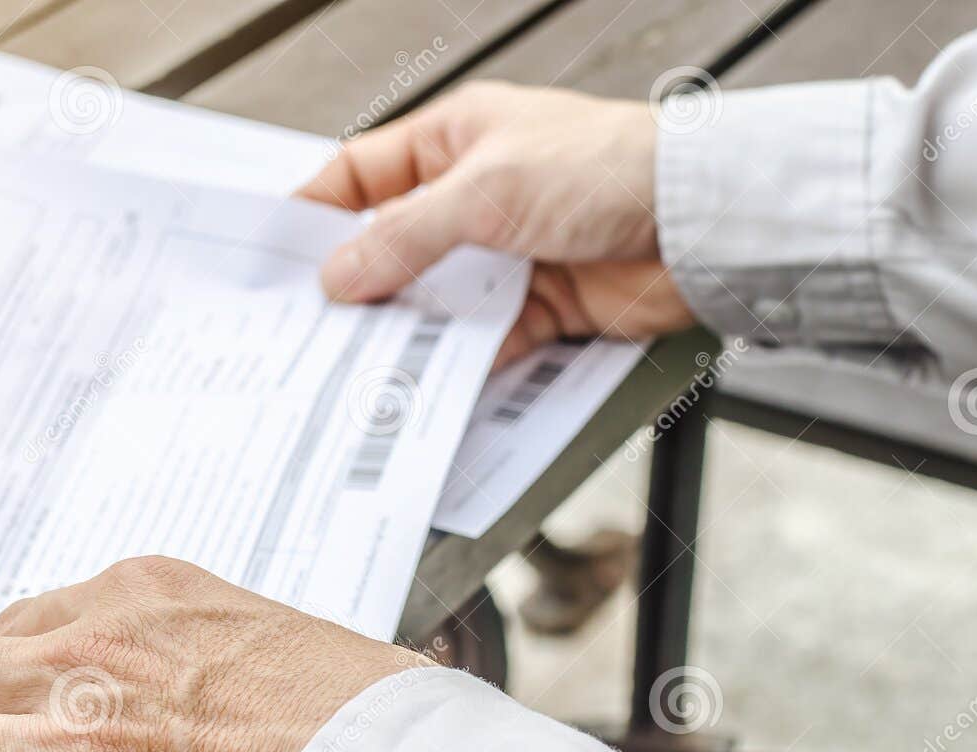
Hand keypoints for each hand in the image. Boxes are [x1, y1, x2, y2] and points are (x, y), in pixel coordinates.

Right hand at [298, 81, 693, 360]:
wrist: (701, 221)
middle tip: (306, 325)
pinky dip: (456, 365)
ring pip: (433, 302)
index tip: (275, 256)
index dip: (317, 213)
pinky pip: (481, 343)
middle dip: (355, 287)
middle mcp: (474, 198)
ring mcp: (504, 256)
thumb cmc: (607, 169)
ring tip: (355, 365)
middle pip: (392, 248)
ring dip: (403, 332)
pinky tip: (424, 385)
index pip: (362, 175)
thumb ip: (406, 237)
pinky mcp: (538, 308)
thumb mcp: (484, 191)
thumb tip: (340, 274)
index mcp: (455, 141)